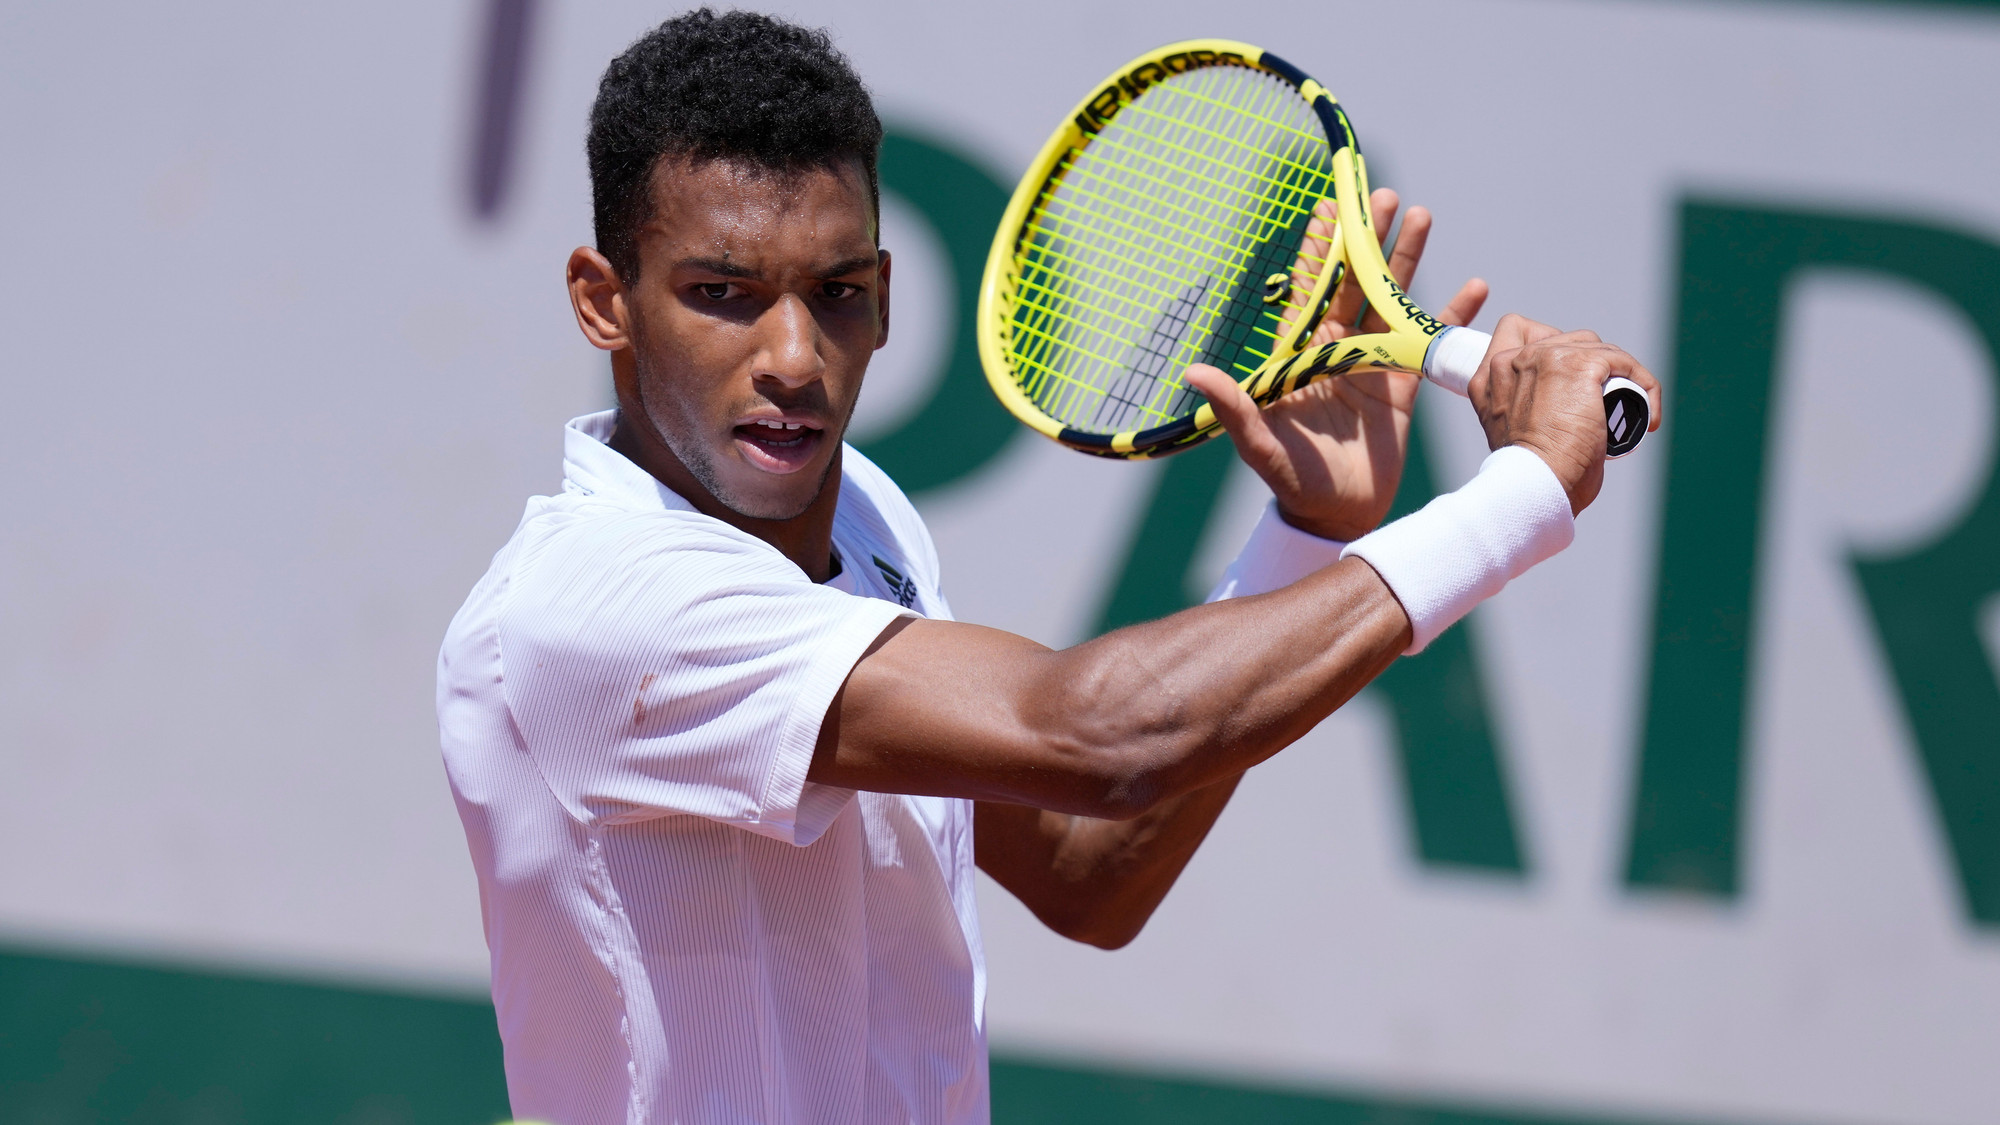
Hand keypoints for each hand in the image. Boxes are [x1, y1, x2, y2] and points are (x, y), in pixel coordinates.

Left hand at [1184, 189, 1487, 541]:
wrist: (1337, 516)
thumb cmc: (1292, 482)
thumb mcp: (1260, 444)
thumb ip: (1234, 406)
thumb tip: (1191, 370)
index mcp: (1301, 355)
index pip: (1310, 290)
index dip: (1320, 250)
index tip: (1329, 206)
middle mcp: (1337, 351)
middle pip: (1356, 282)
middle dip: (1369, 238)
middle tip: (1383, 195)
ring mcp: (1373, 365)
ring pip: (1393, 299)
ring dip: (1408, 259)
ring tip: (1422, 214)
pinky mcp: (1404, 386)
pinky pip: (1431, 340)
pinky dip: (1451, 315)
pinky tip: (1475, 286)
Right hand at [1469, 313, 1662, 514]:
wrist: (1535, 486)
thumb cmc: (1528, 477)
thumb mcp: (1507, 433)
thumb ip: (1517, 410)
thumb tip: (1555, 410)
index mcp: (1487, 377)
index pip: (1515, 329)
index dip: (1544, 343)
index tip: (1560, 374)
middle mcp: (1512, 360)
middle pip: (1564, 338)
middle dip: (1587, 363)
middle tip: (1598, 402)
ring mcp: (1545, 358)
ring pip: (1596, 347)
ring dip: (1616, 372)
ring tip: (1626, 409)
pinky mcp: (1579, 365)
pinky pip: (1624, 363)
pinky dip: (1644, 386)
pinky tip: (1649, 417)